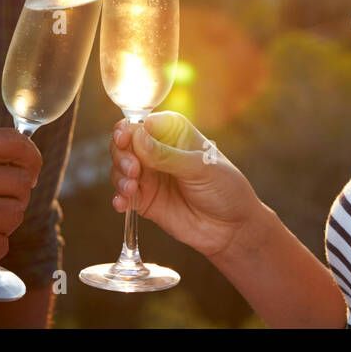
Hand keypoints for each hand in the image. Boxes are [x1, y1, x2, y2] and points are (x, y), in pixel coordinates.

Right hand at [110, 112, 259, 259]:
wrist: (231, 228)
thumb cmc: (224, 188)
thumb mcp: (199, 168)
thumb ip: (167, 155)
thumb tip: (137, 137)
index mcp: (172, 132)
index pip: (141, 123)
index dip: (128, 130)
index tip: (124, 141)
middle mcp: (156, 149)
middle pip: (124, 143)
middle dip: (121, 155)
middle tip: (133, 170)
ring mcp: (149, 174)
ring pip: (119, 167)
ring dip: (119, 176)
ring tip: (131, 188)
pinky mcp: (144, 198)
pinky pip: (122, 194)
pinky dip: (119, 197)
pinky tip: (122, 203)